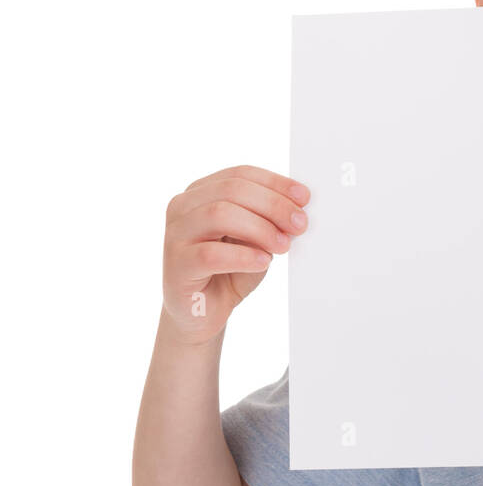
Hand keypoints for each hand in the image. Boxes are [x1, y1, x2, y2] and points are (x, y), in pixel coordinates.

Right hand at [161, 165, 310, 343]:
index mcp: (201, 192)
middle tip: (299, 224)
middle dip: (273, 205)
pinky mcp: (176, 265)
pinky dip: (243, 256)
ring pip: (219, 215)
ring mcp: (175, 235)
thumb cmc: (230, 270)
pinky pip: (210, 254)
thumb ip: (268, 220)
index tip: (304, 198)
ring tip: (283, 245)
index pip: (240, 174)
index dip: (275, 183)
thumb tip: (297, 209)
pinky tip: (262, 261)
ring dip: (260, 228)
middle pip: (232, 190)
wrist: (204, 310)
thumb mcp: (255, 239)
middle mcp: (182, 207)